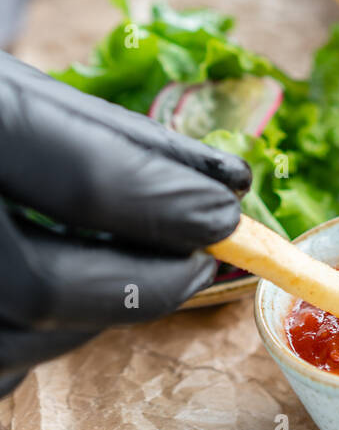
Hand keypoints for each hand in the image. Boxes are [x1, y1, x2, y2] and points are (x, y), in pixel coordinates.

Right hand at [0, 54, 250, 396]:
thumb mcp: (15, 87)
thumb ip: (116, 138)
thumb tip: (224, 185)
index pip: (79, 182)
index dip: (164, 204)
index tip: (227, 211)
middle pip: (42, 289)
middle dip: (140, 283)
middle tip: (202, 261)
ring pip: (12, 343)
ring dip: (94, 317)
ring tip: (136, 273)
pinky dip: (36, 341)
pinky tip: (60, 297)